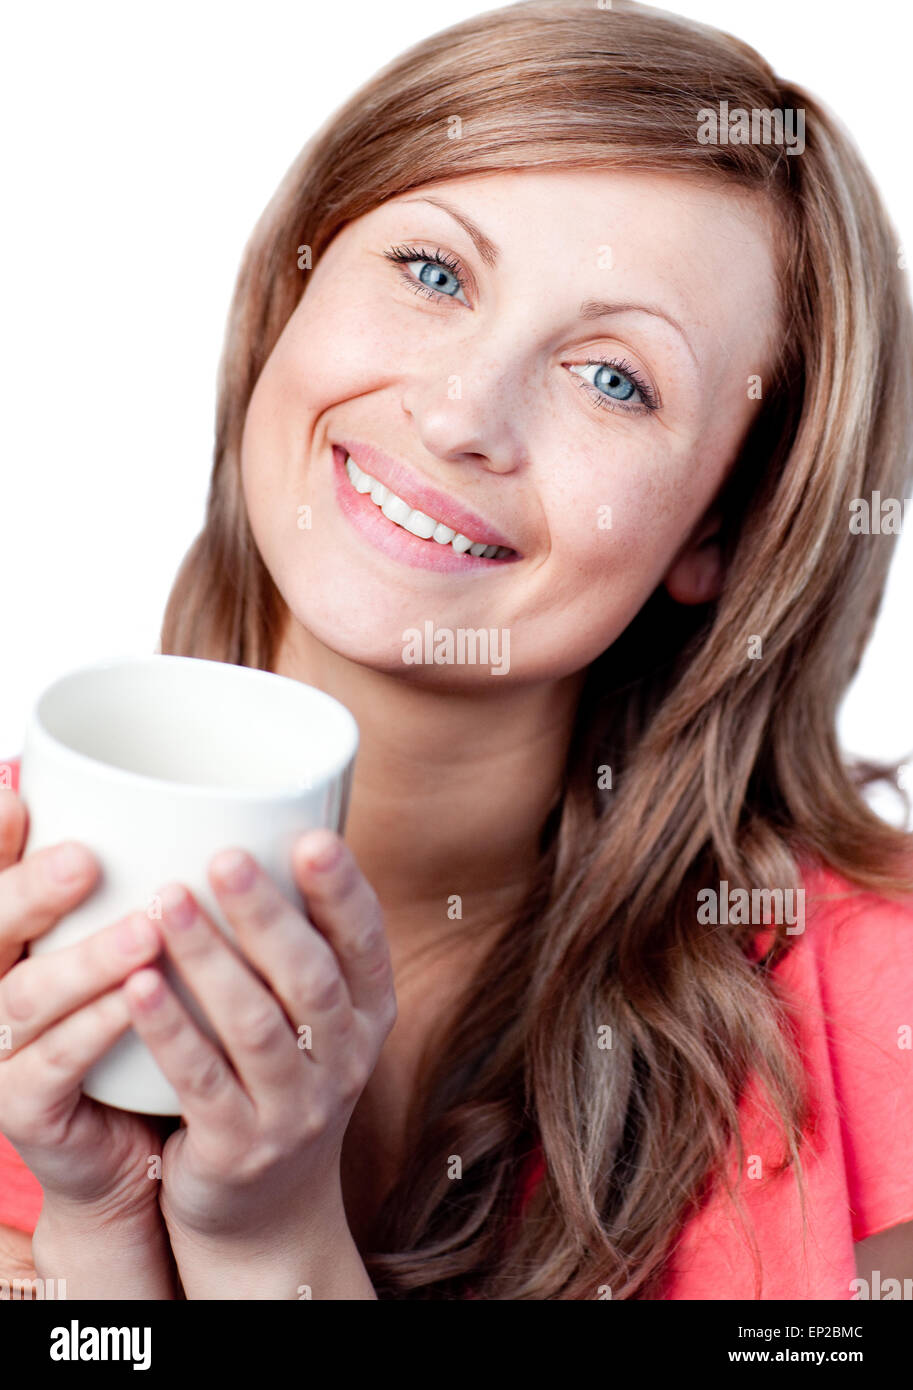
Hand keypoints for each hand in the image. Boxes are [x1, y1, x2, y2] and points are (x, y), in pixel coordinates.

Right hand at [0, 786, 171, 1222]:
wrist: (139, 1143)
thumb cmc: (144, 1023)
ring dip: (85, 961)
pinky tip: (136, 1001)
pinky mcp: (23, 1107)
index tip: (19, 794)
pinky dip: (96, 1029)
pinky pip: (53, 1065)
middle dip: (30, 890)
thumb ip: (142, 881)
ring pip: (24, 997)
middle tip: (86, 860)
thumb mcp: (139, 943)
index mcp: (12, 936)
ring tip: (145, 931)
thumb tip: (180, 800)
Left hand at [122, 828, 395, 1293]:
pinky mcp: (239, 1149)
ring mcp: (296, 1110)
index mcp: (368, 1014)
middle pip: (310, 979)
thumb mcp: (311, 1019)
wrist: (264, 1210)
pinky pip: (202, 1081)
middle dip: (268, 915)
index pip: (367, 943)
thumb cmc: (276, 1079)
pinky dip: (171, 1030)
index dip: (343, 891)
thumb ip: (297, 943)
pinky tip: (139, 985)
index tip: (311, 838)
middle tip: (225, 858)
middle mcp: (343, 1060)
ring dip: (211, 960)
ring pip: (256, 1025)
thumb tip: (263, 824)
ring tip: (168, 903)